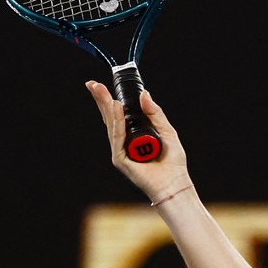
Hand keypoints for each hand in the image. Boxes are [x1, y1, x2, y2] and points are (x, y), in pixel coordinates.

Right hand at [86, 81, 190, 203]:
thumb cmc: (172, 163)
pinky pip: (117, 138)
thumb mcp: (167, 131)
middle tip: (93, 84)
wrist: (175, 183)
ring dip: (107, 107)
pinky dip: (117, 123)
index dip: (109, 100)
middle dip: (101, 100)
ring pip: (112, 125)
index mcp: (133, 135)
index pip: (118, 115)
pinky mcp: (120, 159)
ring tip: (101, 91)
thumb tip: (144, 94)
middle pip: (110, 117)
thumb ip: (155, 113)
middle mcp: (124, 142)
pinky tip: (116, 108)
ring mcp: (120, 151)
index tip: (100, 85)